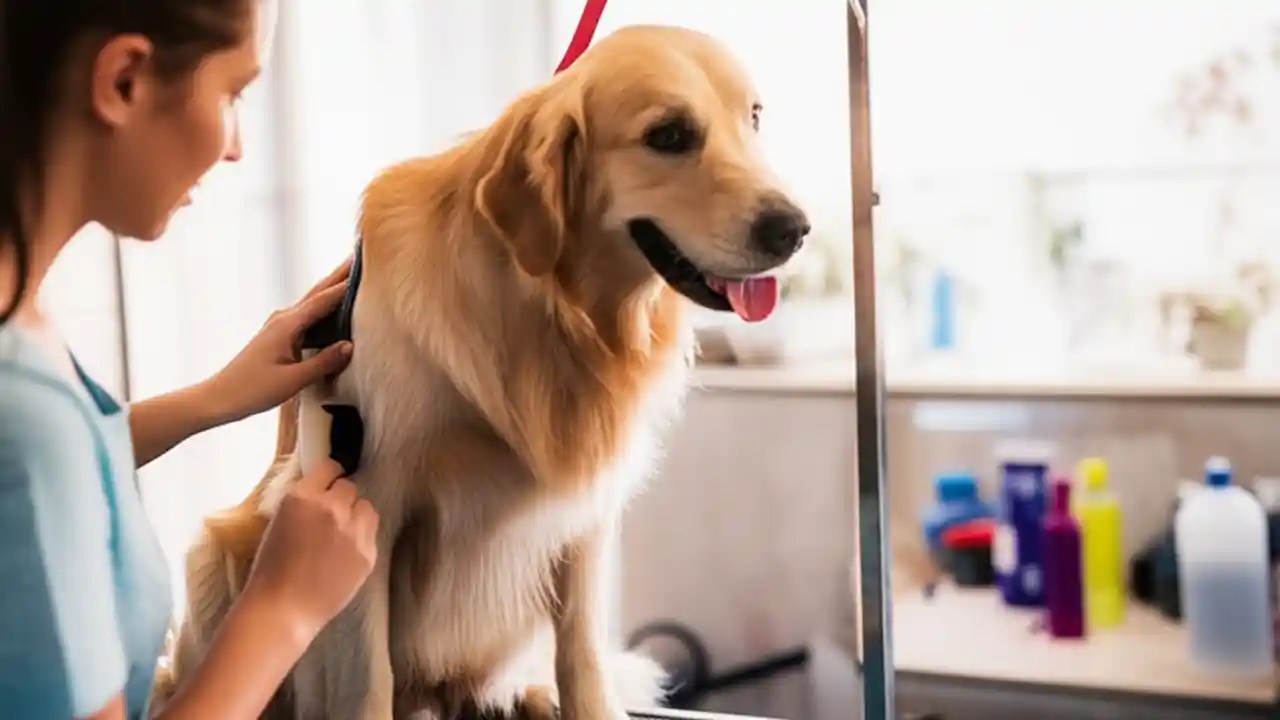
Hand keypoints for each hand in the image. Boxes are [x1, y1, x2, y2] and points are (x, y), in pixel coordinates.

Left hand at [203, 260, 354, 423]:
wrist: (221, 397)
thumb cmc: (253, 389)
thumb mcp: (293, 379)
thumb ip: (324, 362)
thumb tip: (349, 346)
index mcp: (286, 325)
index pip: (323, 300)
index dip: (346, 286)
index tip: (366, 270)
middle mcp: (283, 320)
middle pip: (317, 292)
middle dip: (338, 275)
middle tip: (358, 258)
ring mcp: (280, 326)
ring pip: (312, 302)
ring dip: (331, 289)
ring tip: (351, 277)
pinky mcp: (279, 336)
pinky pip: (307, 317)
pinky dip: (323, 308)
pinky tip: (332, 310)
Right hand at [244, 459, 378, 641]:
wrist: (283, 611)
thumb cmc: (271, 569)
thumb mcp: (278, 521)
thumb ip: (304, 501)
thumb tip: (323, 488)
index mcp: (302, 497)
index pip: (329, 467)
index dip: (329, 476)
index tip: (329, 482)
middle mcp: (332, 509)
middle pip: (349, 487)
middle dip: (340, 499)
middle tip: (329, 518)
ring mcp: (354, 531)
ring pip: (366, 508)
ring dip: (356, 515)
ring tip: (341, 534)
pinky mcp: (368, 553)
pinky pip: (371, 534)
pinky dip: (361, 539)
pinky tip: (343, 555)